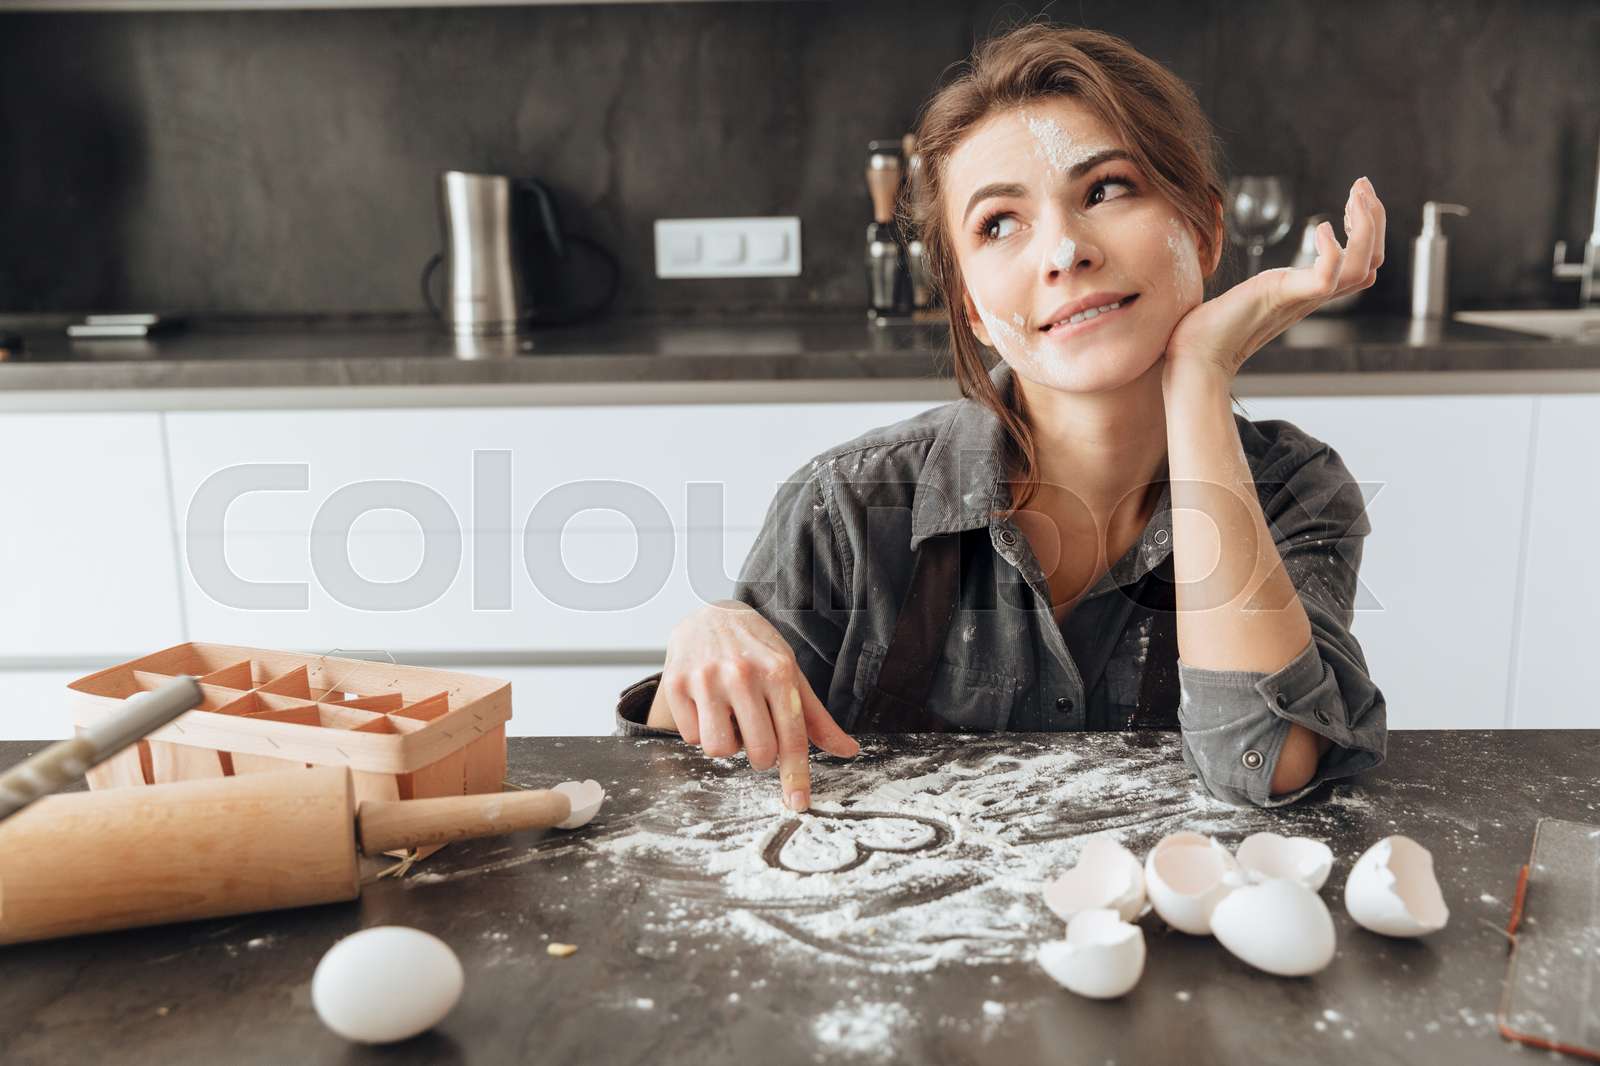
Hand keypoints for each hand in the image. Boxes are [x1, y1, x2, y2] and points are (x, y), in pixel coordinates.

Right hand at [648, 600, 859, 809]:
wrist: (710, 612)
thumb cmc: (757, 649)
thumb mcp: (791, 673)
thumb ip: (815, 717)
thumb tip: (848, 751)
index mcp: (778, 671)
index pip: (792, 736)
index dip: (796, 775)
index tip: (798, 804)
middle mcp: (742, 673)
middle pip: (757, 751)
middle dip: (760, 755)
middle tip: (757, 733)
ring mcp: (706, 677)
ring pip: (719, 749)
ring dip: (728, 744)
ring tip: (731, 717)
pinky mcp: (675, 681)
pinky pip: (690, 736)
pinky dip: (701, 730)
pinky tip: (706, 705)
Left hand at [1164, 176, 1386, 381]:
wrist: (1193, 357)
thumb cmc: (1211, 327)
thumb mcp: (1249, 291)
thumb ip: (1262, 281)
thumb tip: (1240, 257)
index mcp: (1308, 292)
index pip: (1362, 263)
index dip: (1367, 228)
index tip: (1354, 196)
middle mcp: (1312, 297)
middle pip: (1371, 262)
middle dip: (1374, 218)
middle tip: (1361, 185)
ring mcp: (1301, 298)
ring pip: (1361, 268)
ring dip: (1366, 227)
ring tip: (1354, 196)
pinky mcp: (1283, 298)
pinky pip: (1326, 278)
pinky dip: (1332, 250)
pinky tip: (1319, 227)